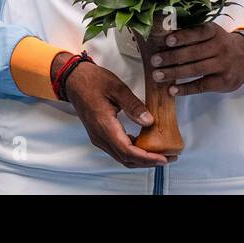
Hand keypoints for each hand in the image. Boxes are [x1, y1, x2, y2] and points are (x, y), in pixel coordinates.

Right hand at [57, 57, 175, 167]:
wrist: (75, 80)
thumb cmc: (93, 81)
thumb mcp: (117, 88)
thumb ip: (133, 106)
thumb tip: (149, 121)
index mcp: (104, 126)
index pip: (128, 151)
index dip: (147, 158)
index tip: (163, 158)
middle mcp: (100, 136)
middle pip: (126, 158)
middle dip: (148, 162)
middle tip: (168, 158)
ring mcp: (99, 137)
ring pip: (121, 156)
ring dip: (141, 159)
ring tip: (160, 154)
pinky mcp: (100, 134)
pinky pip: (118, 149)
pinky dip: (133, 152)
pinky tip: (145, 145)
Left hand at [148, 22, 243, 96]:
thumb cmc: (220, 45)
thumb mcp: (211, 34)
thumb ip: (192, 34)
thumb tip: (163, 36)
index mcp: (215, 32)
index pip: (199, 32)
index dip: (184, 36)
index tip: (167, 40)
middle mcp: (221, 47)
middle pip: (194, 53)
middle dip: (172, 57)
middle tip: (155, 60)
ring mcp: (223, 65)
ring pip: (196, 69)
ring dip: (175, 73)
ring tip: (158, 75)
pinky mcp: (224, 81)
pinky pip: (202, 85)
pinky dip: (186, 88)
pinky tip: (172, 90)